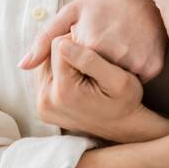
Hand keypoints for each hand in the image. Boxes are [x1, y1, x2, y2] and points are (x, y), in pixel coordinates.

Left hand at [20, 0, 166, 81]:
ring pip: (115, 79)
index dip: (77, 59)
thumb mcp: (71, 13)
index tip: (87, 42)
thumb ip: (45, 40)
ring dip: (114, 70)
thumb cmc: (105, 3)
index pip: (73, 69)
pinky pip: (136, 79)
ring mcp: (135, 63)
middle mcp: (113, 56)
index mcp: (90, 44)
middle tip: (105, 42)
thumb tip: (22, 66)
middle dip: (95, 66)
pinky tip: (133, 50)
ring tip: (120, 44)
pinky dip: (133, 70)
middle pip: (94, 76)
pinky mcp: (152, 67)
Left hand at [34, 33, 148, 143]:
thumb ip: (90, 60)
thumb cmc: (126, 101)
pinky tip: (76, 76)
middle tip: (90, 59)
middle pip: (47, 54)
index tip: (94, 49)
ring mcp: (42, 106)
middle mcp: (46, 101)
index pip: (57, 45)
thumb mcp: (119, 79)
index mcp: (64, 91)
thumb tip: (62, 45)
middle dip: (68, 51)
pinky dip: (59, 71)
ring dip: (62, 60)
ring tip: (84, 68)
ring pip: (45, 62)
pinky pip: (45, 75)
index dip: (77, 40)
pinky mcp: (42, 107)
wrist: (123, 127)